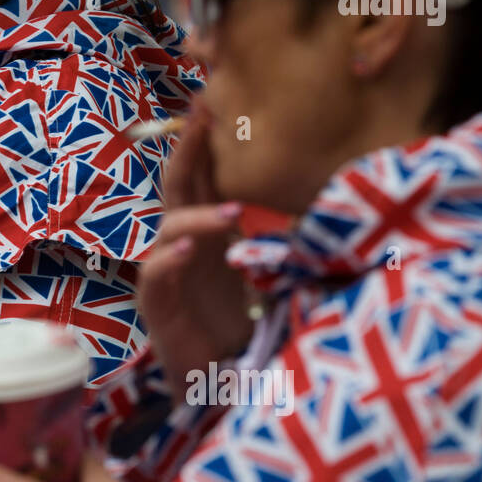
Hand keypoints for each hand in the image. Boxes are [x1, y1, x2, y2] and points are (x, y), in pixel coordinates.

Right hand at [142, 99, 252, 400]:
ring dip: (197, 216)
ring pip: (168, 228)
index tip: (212, 103)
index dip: (201, 141)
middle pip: (177, 187)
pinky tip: (190, 250)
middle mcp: (181, 243)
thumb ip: (278, 240)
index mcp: (204, 231)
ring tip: (231, 212)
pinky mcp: (156, 304)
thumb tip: (328, 206)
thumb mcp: (264, 272)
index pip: (199, 176)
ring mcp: (165, 271)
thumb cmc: (239, 324)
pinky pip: (154, 273)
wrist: (216, 379)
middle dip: (188, 151)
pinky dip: (169, 258)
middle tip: (202, 116)